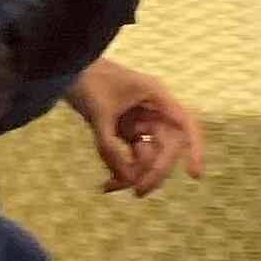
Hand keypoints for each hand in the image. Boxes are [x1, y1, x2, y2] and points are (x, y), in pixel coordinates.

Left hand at [69, 59, 204, 198]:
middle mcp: (153, 110)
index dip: (195, 148)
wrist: (65, 68)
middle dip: (154, 172)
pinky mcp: (127, 132)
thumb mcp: (97, 114)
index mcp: (155, 95)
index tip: (193, 175)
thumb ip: (110, 147)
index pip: (185, 123)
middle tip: (137, 192)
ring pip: (150, 158)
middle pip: (167, 148)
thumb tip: (126, 178)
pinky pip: (133, 159)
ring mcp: (141, 122)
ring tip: (108, 185)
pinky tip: (106, 185)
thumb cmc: (86, 81)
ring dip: (133, 176)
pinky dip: (121, 173)